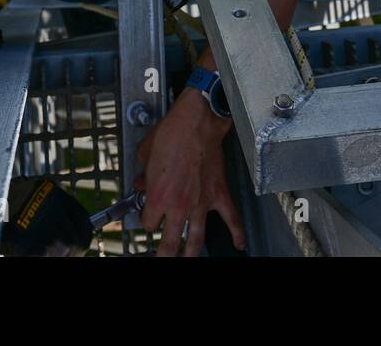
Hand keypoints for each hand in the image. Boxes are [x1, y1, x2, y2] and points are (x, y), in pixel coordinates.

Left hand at [135, 91, 245, 256]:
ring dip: (191, 253)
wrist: (196, 122)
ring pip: (196, 239)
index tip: (147, 217)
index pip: (148, 223)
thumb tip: (141, 181)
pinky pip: (231, 219)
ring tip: (187, 259)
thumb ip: (142, 173)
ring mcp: (201, 203)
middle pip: (169, 243)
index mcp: (158, 197)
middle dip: (164, 254)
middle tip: (162, 258)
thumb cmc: (171, 133)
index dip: (146, 221)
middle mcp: (179, 206)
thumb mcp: (145, 153)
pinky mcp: (219, 194)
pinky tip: (239, 244)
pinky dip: (237, 234)